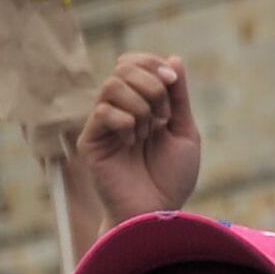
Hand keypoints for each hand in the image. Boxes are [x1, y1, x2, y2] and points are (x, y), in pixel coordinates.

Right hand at [72, 55, 202, 223]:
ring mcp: (102, 126)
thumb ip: (178, 97)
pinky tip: (132, 141)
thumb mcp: (184, 131)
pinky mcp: (90, 142)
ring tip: (148, 132)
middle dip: (151, 85)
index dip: (153, 64)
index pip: (134, 63)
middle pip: (122, 67)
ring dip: (140, 104)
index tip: (173, 83)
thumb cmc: (171, 179)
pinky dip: (125, 121)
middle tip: (163, 117)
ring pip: (111, 85)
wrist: (157, 214)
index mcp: (140, 105)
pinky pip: (102, 112)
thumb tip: (173, 59)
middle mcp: (119, 111)